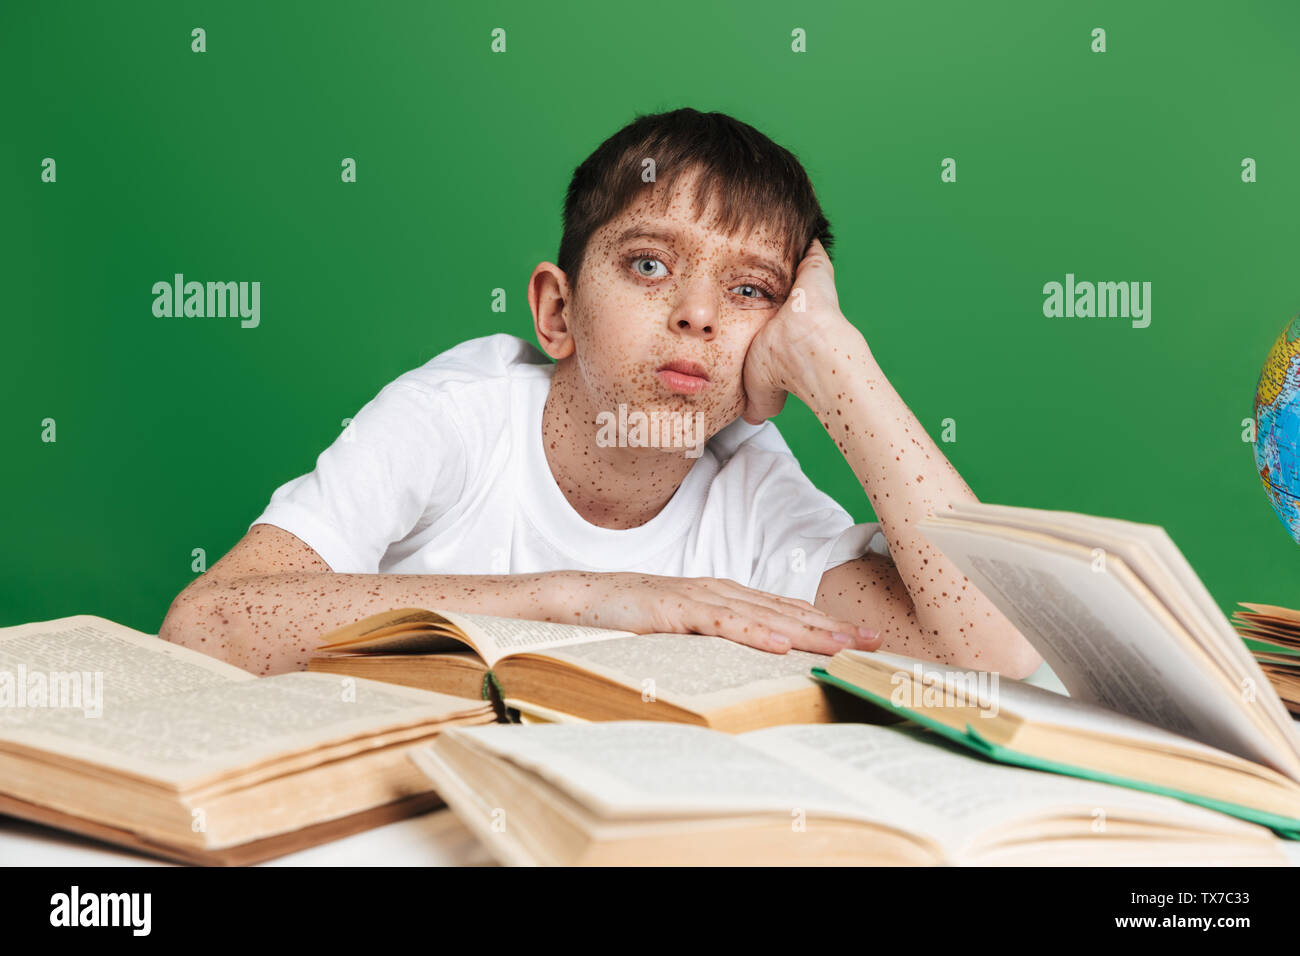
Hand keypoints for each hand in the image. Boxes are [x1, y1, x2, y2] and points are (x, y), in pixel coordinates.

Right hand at [551, 569, 880, 654]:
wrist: (577, 599)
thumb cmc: (629, 616)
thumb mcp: (683, 629)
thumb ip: (718, 636)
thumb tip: (757, 659)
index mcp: (725, 596)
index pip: (785, 610)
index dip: (826, 623)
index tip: (863, 638)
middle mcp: (719, 591)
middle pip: (786, 611)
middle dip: (832, 626)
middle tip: (875, 642)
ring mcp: (697, 597)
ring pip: (762, 615)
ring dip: (806, 630)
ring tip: (843, 644)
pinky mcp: (672, 608)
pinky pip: (719, 621)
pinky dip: (751, 630)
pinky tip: (779, 643)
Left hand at [741, 238, 862, 424]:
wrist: (813, 352)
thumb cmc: (784, 370)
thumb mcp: (760, 386)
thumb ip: (756, 399)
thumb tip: (751, 418)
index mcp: (787, 329)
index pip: (773, 310)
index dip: (758, 301)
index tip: (741, 291)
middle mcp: (799, 306)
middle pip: (782, 283)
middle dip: (767, 269)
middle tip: (747, 249)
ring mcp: (809, 285)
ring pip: (792, 261)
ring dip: (777, 247)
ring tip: (760, 226)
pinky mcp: (815, 267)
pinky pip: (808, 243)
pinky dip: (796, 230)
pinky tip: (783, 215)